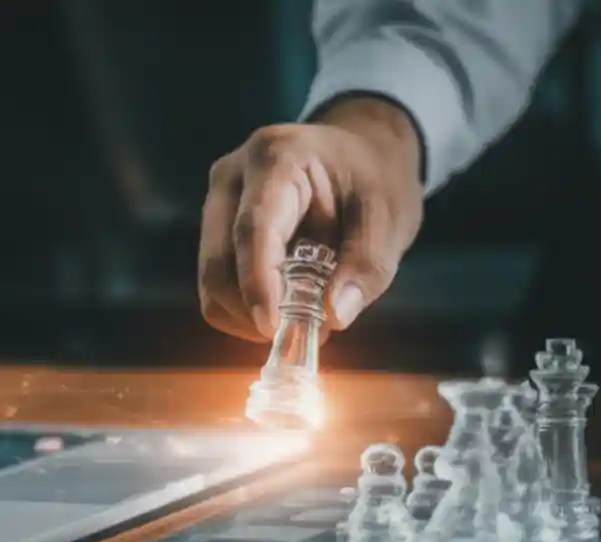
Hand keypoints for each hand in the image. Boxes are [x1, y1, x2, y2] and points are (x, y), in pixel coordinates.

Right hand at [198, 96, 424, 341]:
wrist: (361, 149)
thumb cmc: (375, 175)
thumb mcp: (388, 215)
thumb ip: (366, 264)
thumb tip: (335, 316)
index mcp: (276, 159)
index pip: (253, 228)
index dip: (257, 283)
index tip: (272, 327)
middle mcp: (232, 177)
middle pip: (219, 261)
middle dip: (253, 309)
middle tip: (301, 333)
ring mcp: (217, 201)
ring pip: (212, 278)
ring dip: (248, 313)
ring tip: (299, 314)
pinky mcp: (215, 226)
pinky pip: (215, 282)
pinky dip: (244, 307)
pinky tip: (282, 300)